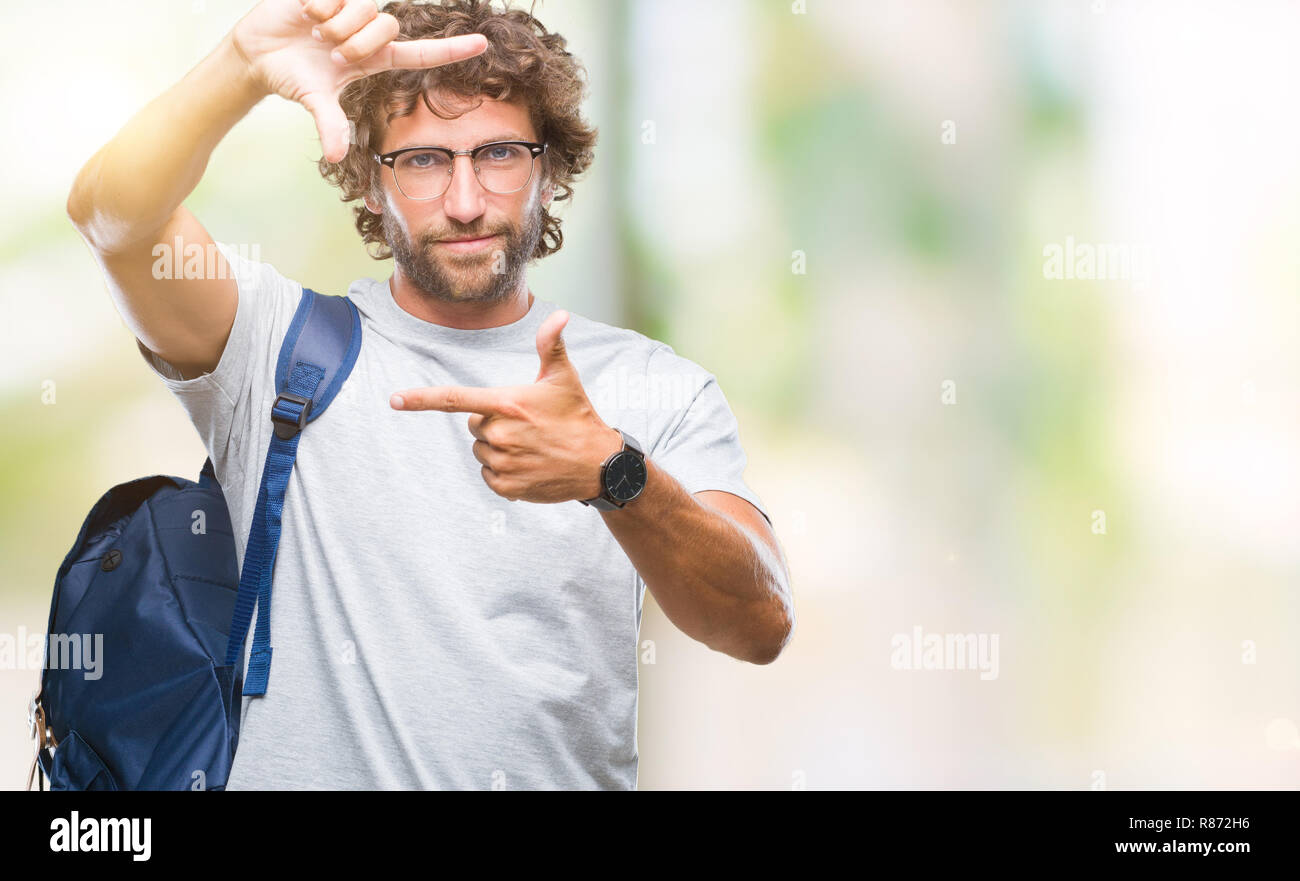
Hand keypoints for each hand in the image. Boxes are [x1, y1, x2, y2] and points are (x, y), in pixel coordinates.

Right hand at [230, 0, 487, 161]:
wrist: (257, 52)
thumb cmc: (293, 76)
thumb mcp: (314, 100)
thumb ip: (330, 125)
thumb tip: (336, 157)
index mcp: (376, 58)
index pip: (422, 53)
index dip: (452, 50)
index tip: (484, 44)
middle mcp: (370, 30)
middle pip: (388, 27)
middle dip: (357, 43)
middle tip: (331, 52)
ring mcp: (352, 7)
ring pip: (366, 8)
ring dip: (336, 24)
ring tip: (315, 30)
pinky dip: (318, 6)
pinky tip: (305, 11)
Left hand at [390, 310, 623, 503]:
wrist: (598, 464)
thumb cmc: (577, 416)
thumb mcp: (564, 378)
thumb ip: (551, 345)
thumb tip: (559, 314)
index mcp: (507, 403)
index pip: (455, 399)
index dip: (421, 399)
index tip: (394, 400)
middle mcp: (501, 433)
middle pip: (474, 426)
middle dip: (493, 424)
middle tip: (526, 426)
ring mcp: (503, 462)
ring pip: (481, 451)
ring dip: (499, 449)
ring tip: (531, 447)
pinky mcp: (507, 486)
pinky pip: (488, 476)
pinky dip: (503, 472)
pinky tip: (529, 466)